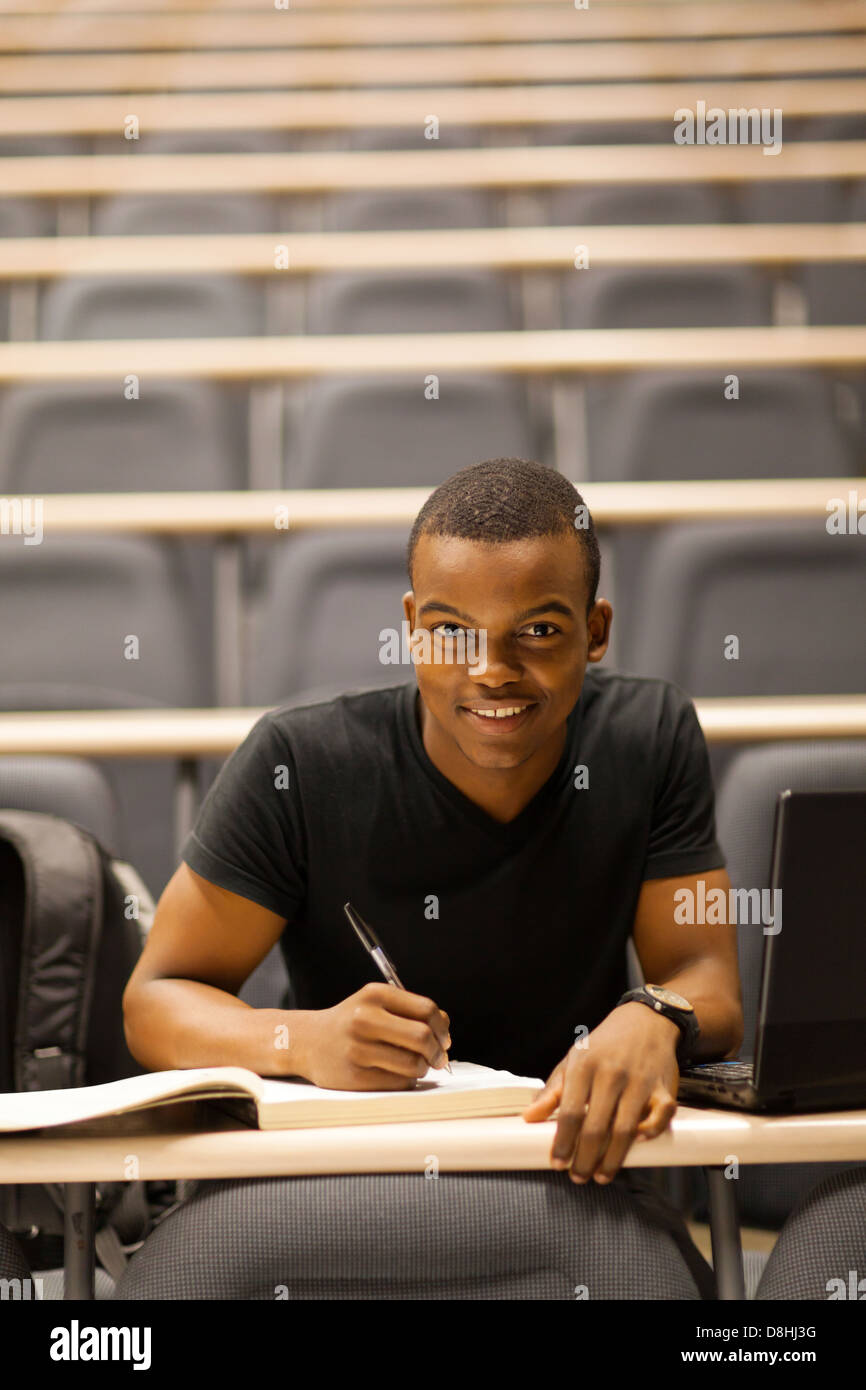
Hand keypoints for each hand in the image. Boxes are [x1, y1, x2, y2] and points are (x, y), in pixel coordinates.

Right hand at [299, 982, 450, 1089]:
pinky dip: (406, 1080)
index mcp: (374, 994)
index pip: (427, 1010)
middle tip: (438, 1057)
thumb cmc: (351, 1022)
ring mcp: (357, 1049)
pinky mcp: (354, 1076)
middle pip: (422, 1037)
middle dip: (438, 1051)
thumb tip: (445, 1030)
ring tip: (416, 1065)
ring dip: (422, 1068)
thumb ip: (411, 1011)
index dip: (442, 1027)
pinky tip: (395, 1073)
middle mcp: (364, 1018)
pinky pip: (399, 1083)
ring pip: (413, 1064)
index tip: (443, 1038)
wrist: (308, 1042)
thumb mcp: (376, 1004)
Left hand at [521, 1002, 679, 1183]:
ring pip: (625, 1130)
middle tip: (578, 1176)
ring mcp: (640, 1082)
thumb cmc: (604, 1045)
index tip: (557, 1162)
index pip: (570, 1113)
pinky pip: (659, 1118)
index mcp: (585, 1066)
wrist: (646, 1021)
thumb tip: (529, 1118)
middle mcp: (612, 1074)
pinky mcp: (664, 1088)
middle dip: (585, 1158)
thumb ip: (552, 1090)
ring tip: (601, 1175)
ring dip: (612, 1159)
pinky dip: (649, 1134)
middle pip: (596, 1127)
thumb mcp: (573, 1059)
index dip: (563, 1142)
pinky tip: (637, 1146)